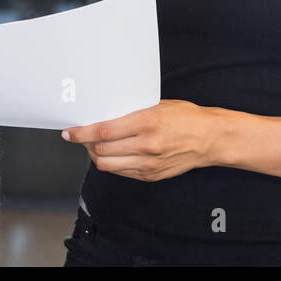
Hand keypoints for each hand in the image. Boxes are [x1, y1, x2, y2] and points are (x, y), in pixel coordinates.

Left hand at [62, 100, 217, 181]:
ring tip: (95, 146)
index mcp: (146, 123)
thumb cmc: (186, 117)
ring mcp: (149, 163)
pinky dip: (112, 163)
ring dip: (96, 155)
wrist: (210, 138)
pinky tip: (113, 153)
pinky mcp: (151, 175)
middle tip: (81, 136)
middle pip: (101, 150)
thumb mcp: (157, 105)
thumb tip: (104, 115)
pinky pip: (122, 172)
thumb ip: (131, 112)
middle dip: (86, 144)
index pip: (103, 132)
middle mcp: (146, 145)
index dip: (82, 133)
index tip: (70, 132)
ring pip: (108, 165)